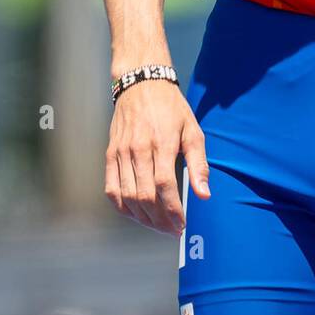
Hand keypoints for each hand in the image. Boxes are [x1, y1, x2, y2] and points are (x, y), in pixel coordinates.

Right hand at [104, 80, 209, 235]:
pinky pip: (111, 188)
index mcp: (162, 142)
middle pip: (144, 195)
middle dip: (159, 220)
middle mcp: (138, 148)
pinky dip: (122, 207)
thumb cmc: (171, 108)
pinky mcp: (110, 154)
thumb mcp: (192, 130)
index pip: (164, 185)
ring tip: (158, 226)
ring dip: (143, 218)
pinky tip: (136, 215)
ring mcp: (121, 152)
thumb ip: (198, 164)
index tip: (182, 224)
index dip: (172, 210)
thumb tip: (204, 195)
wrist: (141, 84)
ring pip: (127, 196)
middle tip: (172, 230)